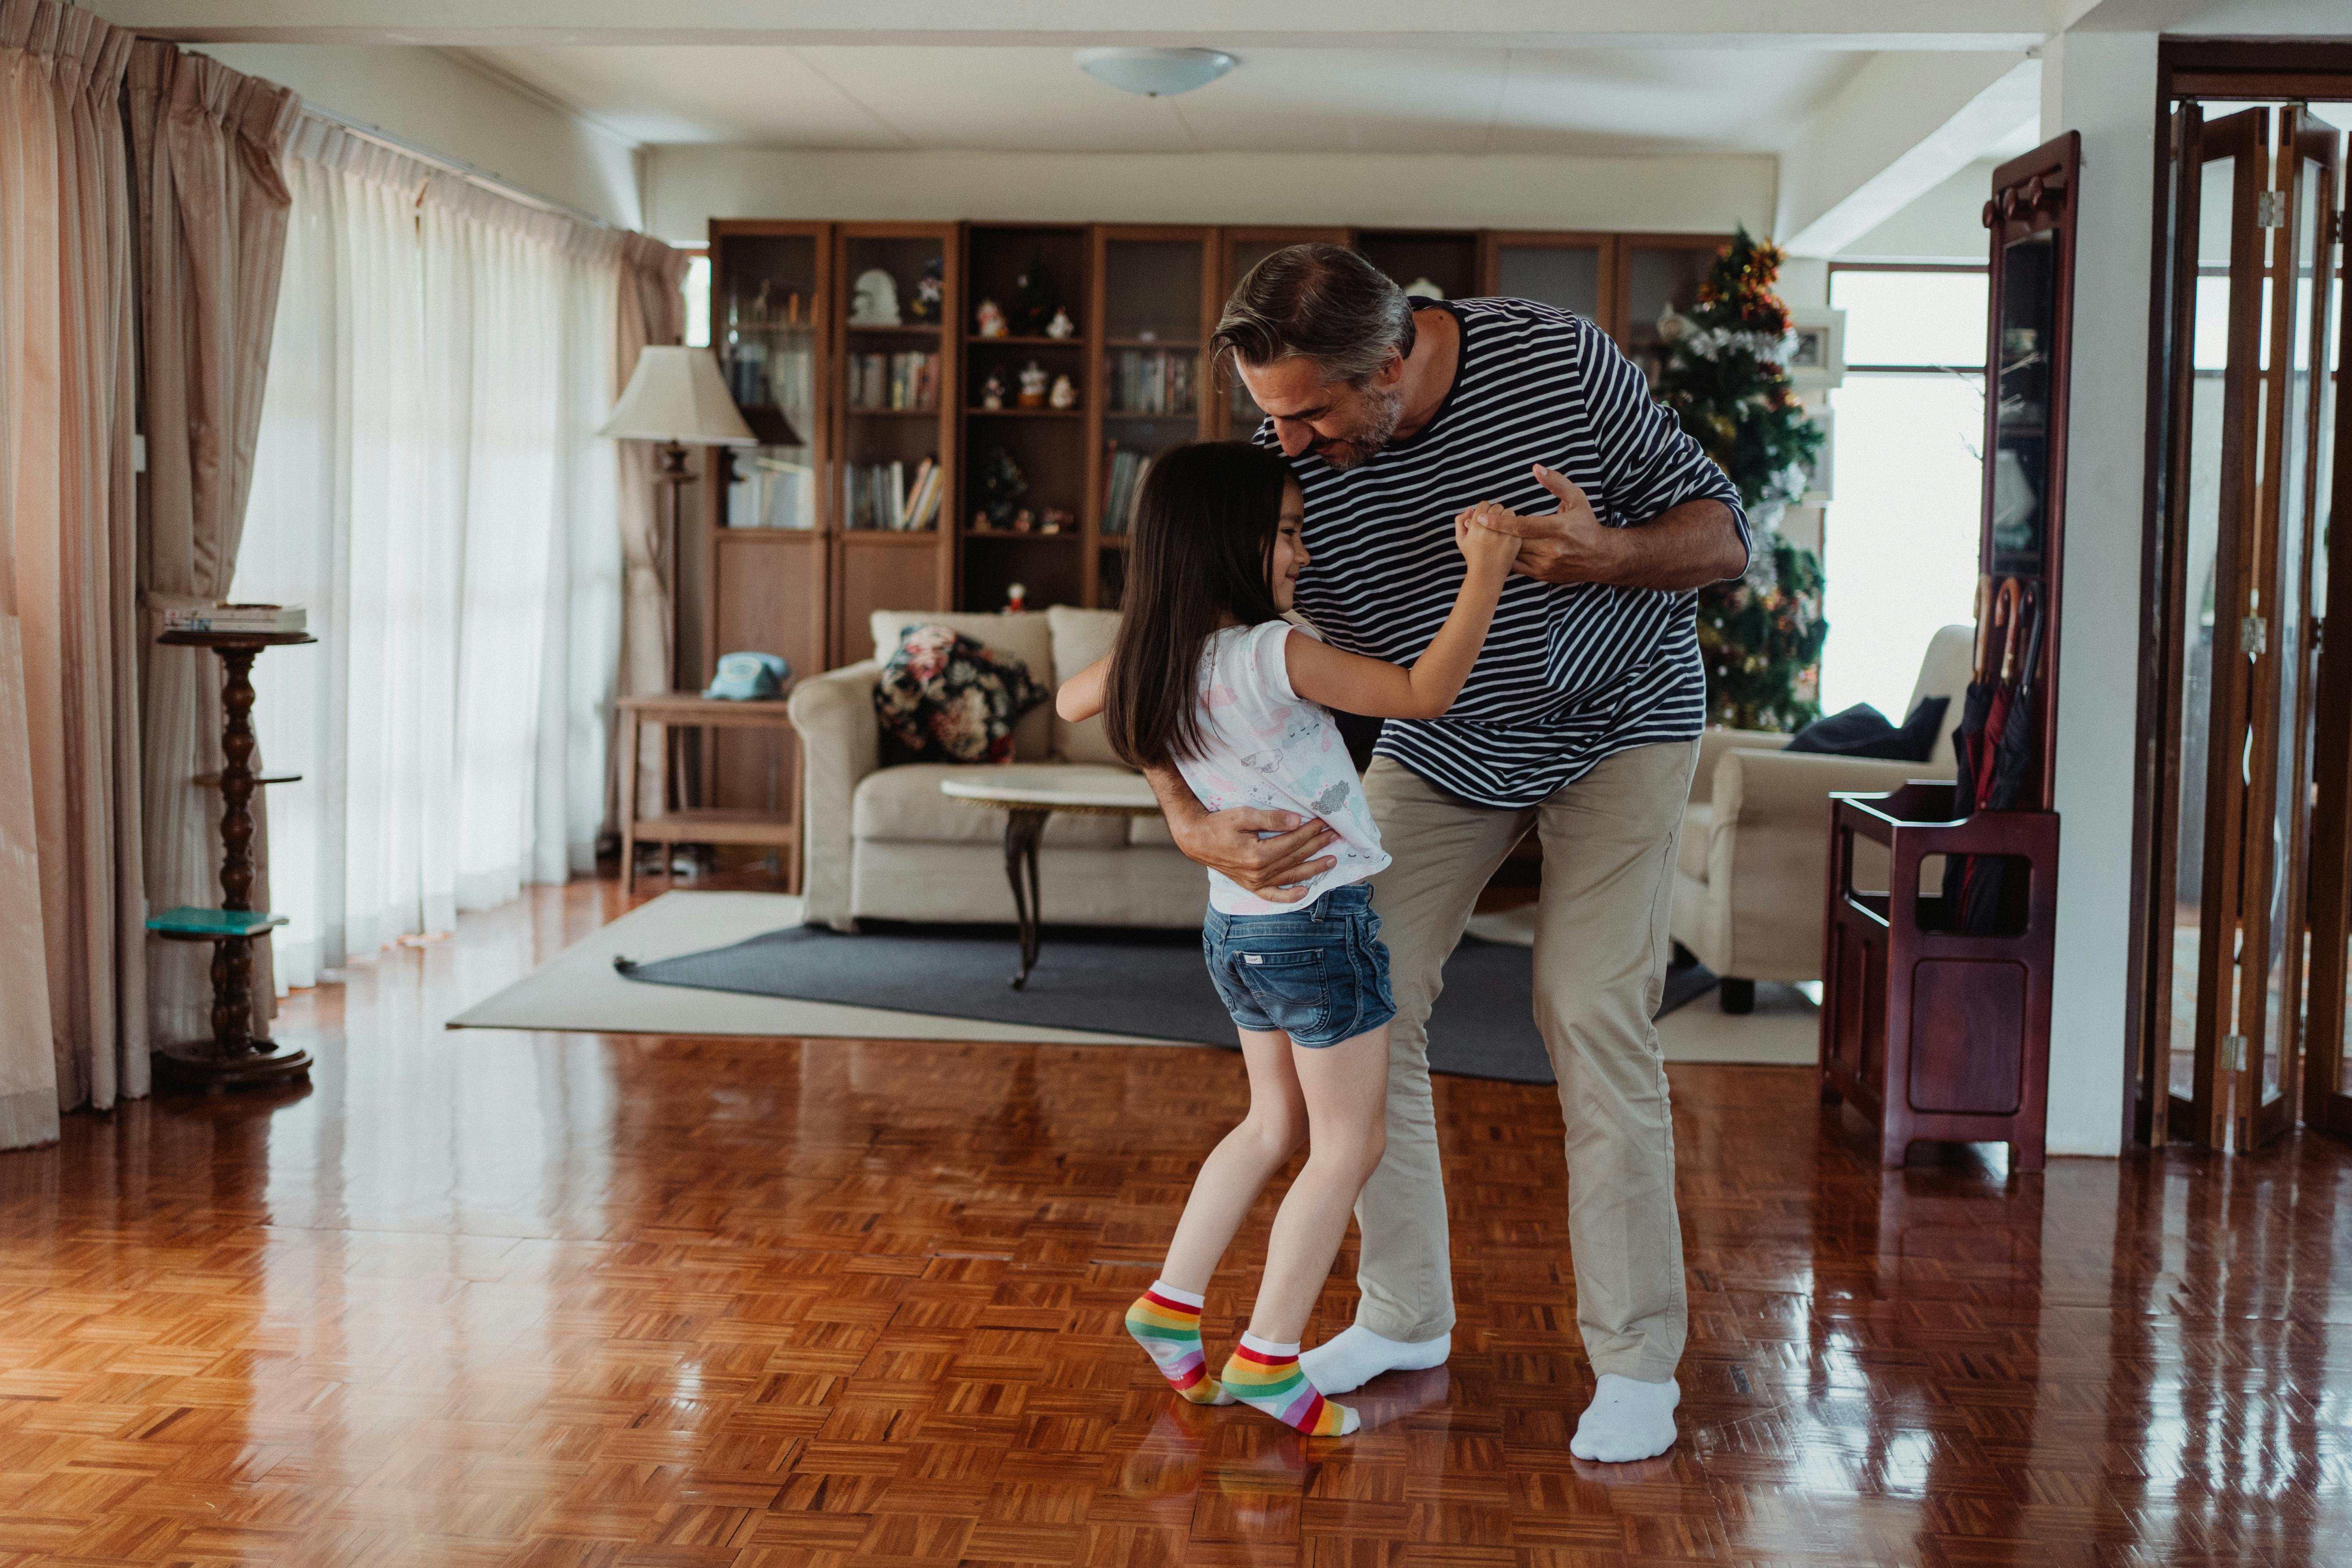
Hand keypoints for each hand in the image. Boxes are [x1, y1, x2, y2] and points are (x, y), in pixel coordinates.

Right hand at [1163, 800, 1337, 902]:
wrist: (1197, 840)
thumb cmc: (1219, 824)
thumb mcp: (1243, 815)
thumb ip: (1271, 819)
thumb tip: (1297, 821)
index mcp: (1258, 854)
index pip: (1293, 842)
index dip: (1311, 831)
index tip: (1325, 822)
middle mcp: (1259, 872)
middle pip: (1296, 857)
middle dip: (1317, 845)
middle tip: (1335, 835)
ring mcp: (1255, 882)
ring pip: (1291, 877)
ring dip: (1314, 869)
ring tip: (1332, 860)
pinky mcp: (1251, 886)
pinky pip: (1273, 896)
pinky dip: (1290, 897)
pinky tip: (1305, 892)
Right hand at [1453, 502, 1524, 573]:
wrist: (1486, 574)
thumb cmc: (1472, 556)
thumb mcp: (1460, 539)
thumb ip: (1460, 521)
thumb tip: (1469, 508)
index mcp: (1475, 525)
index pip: (1484, 504)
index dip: (1485, 510)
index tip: (1486, 518)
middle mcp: (1489, 527)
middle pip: (1497, 507)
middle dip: (1496, 513)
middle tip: (1495, 524)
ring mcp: (1503, 533)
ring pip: (1509, 513)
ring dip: (1506, 518)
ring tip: (1503, 529)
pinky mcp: (1514, 539)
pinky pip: (1518, 524)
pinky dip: (1514, 527)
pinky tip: (1509, 535)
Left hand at [1468, 464, 1626, 584]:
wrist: (1600, 557)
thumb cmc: (1586, 524)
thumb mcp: (1577, 498)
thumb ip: (1556, 483)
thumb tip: (1536, 468)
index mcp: (1559, 529)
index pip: (1523, 527)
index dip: (1500, 523)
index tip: (1482, 517)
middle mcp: (1552, 550)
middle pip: (1514, 543)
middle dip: (1496, 534)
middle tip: (1480, 523)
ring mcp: (1546, 565)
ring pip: (1514, 557)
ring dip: (1499, 546)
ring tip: (1484, 535)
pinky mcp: (1542, 575)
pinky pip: (1517, 568)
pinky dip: (1507, 558)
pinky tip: (1499, 548)